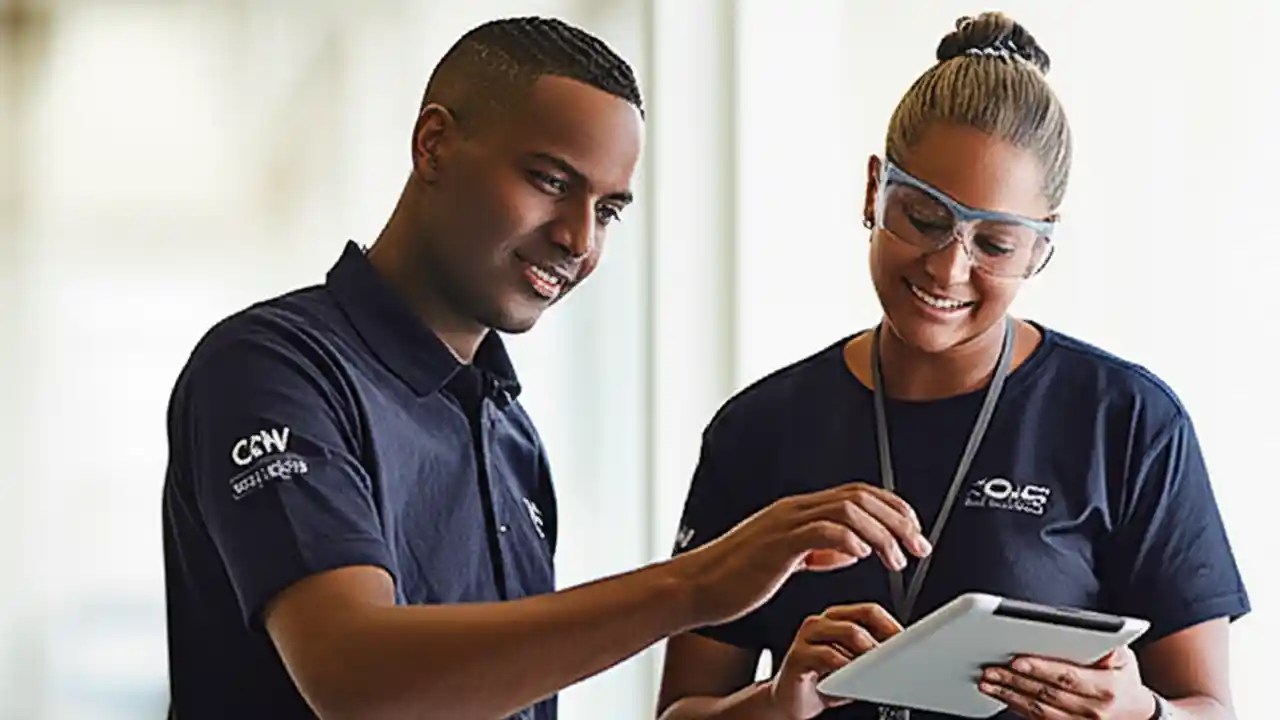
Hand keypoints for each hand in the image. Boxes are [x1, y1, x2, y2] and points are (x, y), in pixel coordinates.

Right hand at [673, 482, 930, 626]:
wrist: (696, 587)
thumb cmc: (736, 577)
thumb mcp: (787, 560)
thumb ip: (817, 551)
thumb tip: (848, 549)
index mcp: (799, 511)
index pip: (858, 495)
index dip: (893, 511)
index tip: (915, 535)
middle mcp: (795, 509)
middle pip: (860, 497)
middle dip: (898, 520)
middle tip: (920, 546)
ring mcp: (784, 524)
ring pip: (847, 510)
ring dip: (881, 533)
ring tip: (897, 559)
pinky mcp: (776, 545)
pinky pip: (821, 531)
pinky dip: (848, 540)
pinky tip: (861, 557)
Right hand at [769, 603, 902, 719]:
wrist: (790, 701)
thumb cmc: (822, 682)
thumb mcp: (852, 668)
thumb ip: (868, 659)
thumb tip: (897, 658)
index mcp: (835, 620)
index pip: (869, 611)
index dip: (891, 626)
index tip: (906, 644)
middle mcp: (821, 623)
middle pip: (860, 618)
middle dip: (882, 639)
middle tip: (893, 658)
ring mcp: (807, 636)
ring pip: (848, 632)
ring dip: (868, 653)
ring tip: (875, 668)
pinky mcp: (798, 655)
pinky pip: (829, 655)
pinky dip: (846, 666)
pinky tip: (851, 676)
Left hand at [979, 647, 1157, 719]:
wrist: (1136, 714)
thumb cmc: (1124, 679)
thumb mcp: (1125, 658)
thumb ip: (1109, 647)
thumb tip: (1093, 641)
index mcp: (1106, 688)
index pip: (1067, 677)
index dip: (1040, 669)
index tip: (1016, 661)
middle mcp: (1093, 710)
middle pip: (1047, 694)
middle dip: (1015, 681)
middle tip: (991, 669)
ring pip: (1039, 710)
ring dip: (1009, 695)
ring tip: (988, 682)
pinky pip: (1038, 719)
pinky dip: (1017, 707)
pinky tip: (1002, 696)